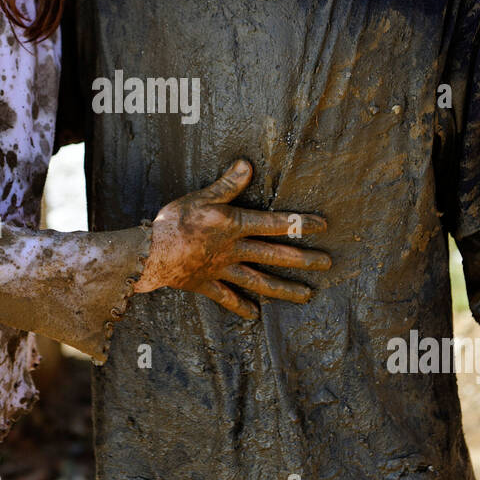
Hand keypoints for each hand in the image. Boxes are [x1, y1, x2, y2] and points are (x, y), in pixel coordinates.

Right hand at [134, 158, 331, 319]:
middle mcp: (234, 250)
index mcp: (235, 226)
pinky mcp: (206, 284)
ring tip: (307, 295)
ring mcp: (222, 270)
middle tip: (327, 264)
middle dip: (303, 259)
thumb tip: (248, 164)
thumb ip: (227, 184)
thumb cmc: (176, 221)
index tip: (323, 226)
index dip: (300, 223)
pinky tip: (255, 315)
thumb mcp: (202, 196)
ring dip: (284, 288)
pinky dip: (241, 306)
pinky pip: (227, 298)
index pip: (274, 224)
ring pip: (259, 281)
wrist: (152, 254)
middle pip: (275, 255)